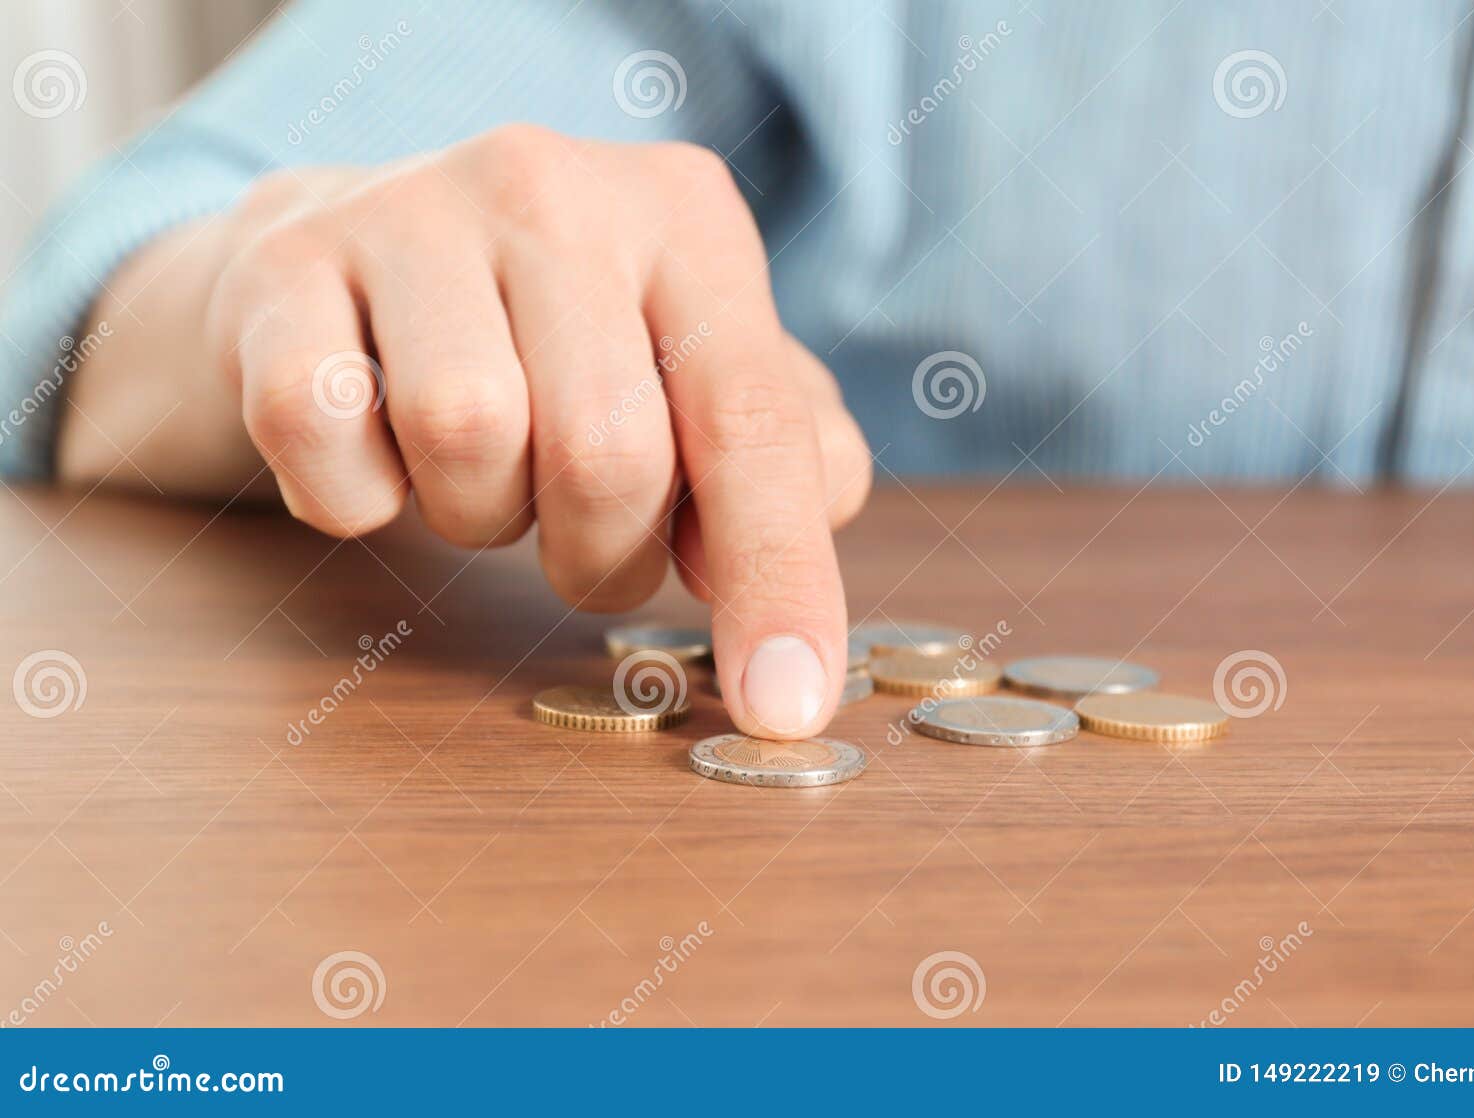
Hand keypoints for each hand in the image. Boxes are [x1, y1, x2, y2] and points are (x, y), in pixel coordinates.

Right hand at [59, 125, 871, 737]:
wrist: (359, 252)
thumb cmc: (560, 337)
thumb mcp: (694, 368)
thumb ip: (782, 451)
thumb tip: (813, 536)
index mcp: (686, 216)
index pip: (750, 420)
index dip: (776, 577)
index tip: (782, 709)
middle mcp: (552, 186)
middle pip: (607, 452)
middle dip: (601, 552)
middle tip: (580, 539)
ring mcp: (408, 211)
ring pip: (467, 440)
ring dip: (481, 516)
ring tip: (484, 474)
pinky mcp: (283, 263)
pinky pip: (324, 436)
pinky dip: (358, 492)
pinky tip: (380, 449)